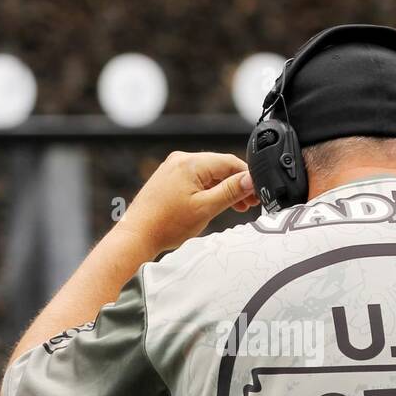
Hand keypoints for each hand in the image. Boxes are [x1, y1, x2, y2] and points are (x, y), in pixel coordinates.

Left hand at [118, 151, 258, 252]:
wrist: (136, 235)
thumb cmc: (166, 224)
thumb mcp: (206, 208)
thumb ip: (230, 191)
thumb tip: (251, 179)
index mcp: (190, 163)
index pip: (230, 162)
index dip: (248, 177)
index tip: (258, 193)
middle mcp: (181, 160)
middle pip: (220, 167)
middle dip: (237, 184)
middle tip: (251, 203)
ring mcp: (173, 168)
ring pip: (209, 174)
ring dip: (224, 188)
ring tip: (237, 207)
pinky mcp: (169, 178)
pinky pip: (196, 179)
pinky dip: (209, 190)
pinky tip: (217, 203)